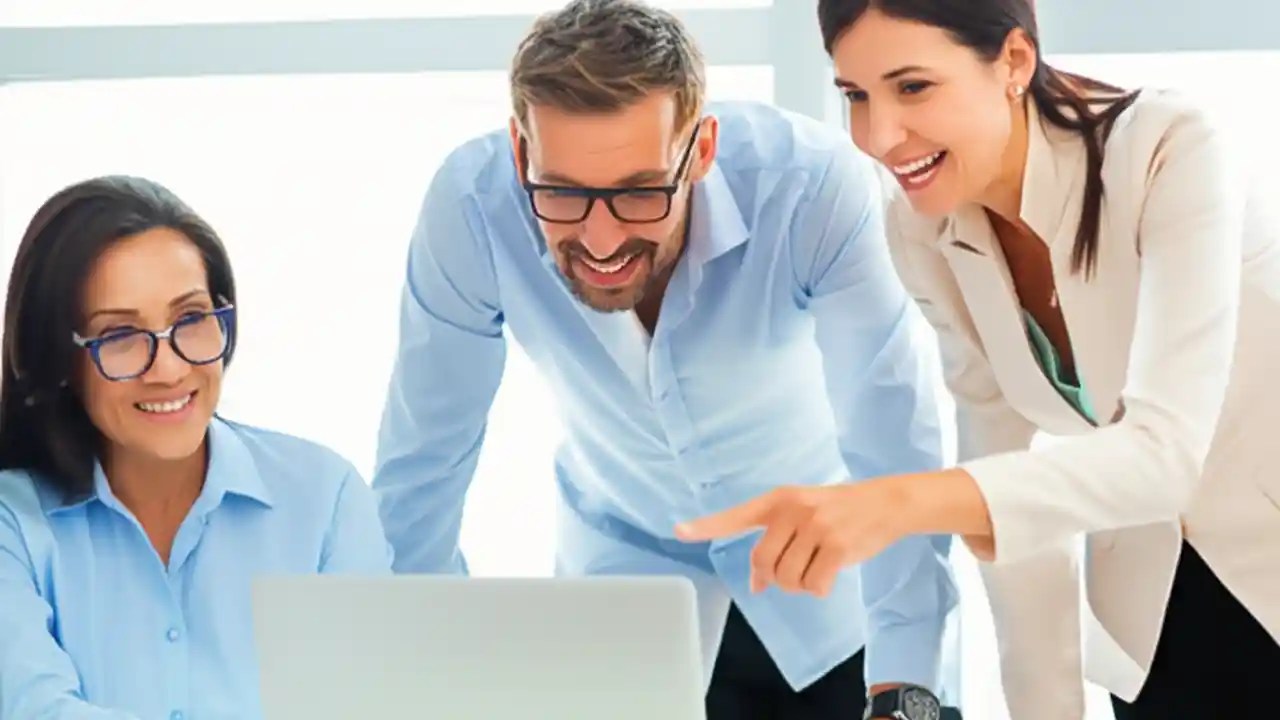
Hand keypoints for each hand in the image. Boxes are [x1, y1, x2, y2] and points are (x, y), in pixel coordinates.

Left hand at [674, 481, 907, 596]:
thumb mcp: (801, 515)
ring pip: (788, 579)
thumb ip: (774, 543)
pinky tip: (831, 572)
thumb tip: (755, 584)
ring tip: (818, 566)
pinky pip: (814, 585)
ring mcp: (815, 527)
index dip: (706, 526)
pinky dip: (820, 588)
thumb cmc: (837, 512)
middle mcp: (792, 510)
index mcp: (778, 500)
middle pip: (764, 563)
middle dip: (776, 578)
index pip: (736, 516)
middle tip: (797, 569)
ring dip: (801, 584)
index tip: (678, 531)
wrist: (884, 502)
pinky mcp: (836, 546)